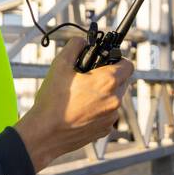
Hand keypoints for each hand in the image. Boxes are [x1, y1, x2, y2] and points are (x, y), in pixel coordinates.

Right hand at [15, 35, 133, 173]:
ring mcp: (111, 117)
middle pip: (123, 81)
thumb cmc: (53, 101)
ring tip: (83, 94)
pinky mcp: (104, 130)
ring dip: (105, 93)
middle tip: (91, 76)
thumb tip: (81, 41)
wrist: (45, 134)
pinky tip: (81, 109)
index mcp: (108, 81)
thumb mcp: (60, 65)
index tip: (106, 61)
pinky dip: (99, 110)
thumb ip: (74, 46)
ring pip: (115, 98)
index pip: (128, 64)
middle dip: (111, 76)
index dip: (118, 60)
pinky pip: (108, 114)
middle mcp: (114, 100)